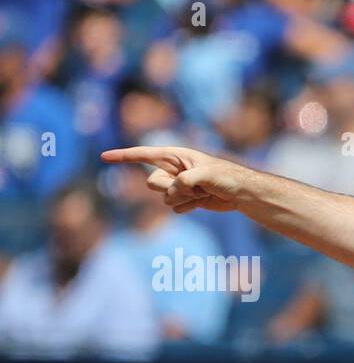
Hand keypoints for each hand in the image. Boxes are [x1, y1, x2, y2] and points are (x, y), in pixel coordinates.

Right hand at [100, 145, 248, 214]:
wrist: (240, 193)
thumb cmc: (226, 176)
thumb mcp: (207, 174)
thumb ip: (186, 181)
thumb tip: (171, 193)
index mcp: (174, 155)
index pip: (143, 154)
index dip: (123, 156)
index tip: (104, 157)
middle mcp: (173, 170)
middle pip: (153, 183)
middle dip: (170, 188)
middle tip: (192, 186)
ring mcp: (178, 186)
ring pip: (165, 198)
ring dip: (183, 198)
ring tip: (202, 192)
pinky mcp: (185, 200)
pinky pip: (176, 208)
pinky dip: (189, 207)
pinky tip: (203, 201)